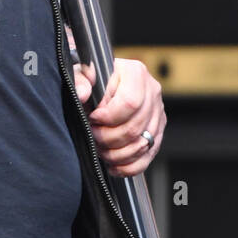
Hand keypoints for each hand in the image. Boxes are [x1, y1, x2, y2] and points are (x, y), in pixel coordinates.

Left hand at [73, 56, 165, 176]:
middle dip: (109, 138)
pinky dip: (130, 166)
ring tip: (100, 150)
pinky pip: (148, 155)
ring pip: (142, 145)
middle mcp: (151, 90)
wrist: (102, 79)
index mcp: (135, 72)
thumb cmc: (92, 76)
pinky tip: (114, 166)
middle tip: (93, 136)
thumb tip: (82, 93)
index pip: (129, 103)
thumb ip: (79, 79)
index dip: (109, 117)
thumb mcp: (81, 71)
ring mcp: (157, 111)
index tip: (93, 118)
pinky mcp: (157, 130)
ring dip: (117, 154)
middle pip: (134, 127)